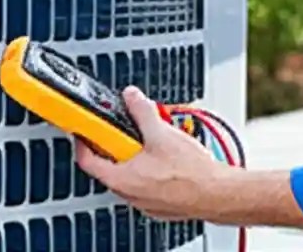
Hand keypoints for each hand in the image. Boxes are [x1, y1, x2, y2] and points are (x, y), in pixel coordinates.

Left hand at [73, 86, 230, 220]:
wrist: (218, 194)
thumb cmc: (191, 173)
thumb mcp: (161, 133)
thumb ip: (142, 111)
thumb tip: (131, 97)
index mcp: (121, 178)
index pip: (87, 160)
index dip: (84, 141)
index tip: (85, 130)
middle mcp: (129, 194)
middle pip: (111, 166)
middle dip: (119, 145)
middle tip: (129, 130)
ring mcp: (145, 202)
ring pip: (131, 175)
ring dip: (137, 158)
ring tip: (155, 143)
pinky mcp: (161, 205)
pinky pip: (148, 185)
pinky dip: (152, 171)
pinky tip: (169, 160)